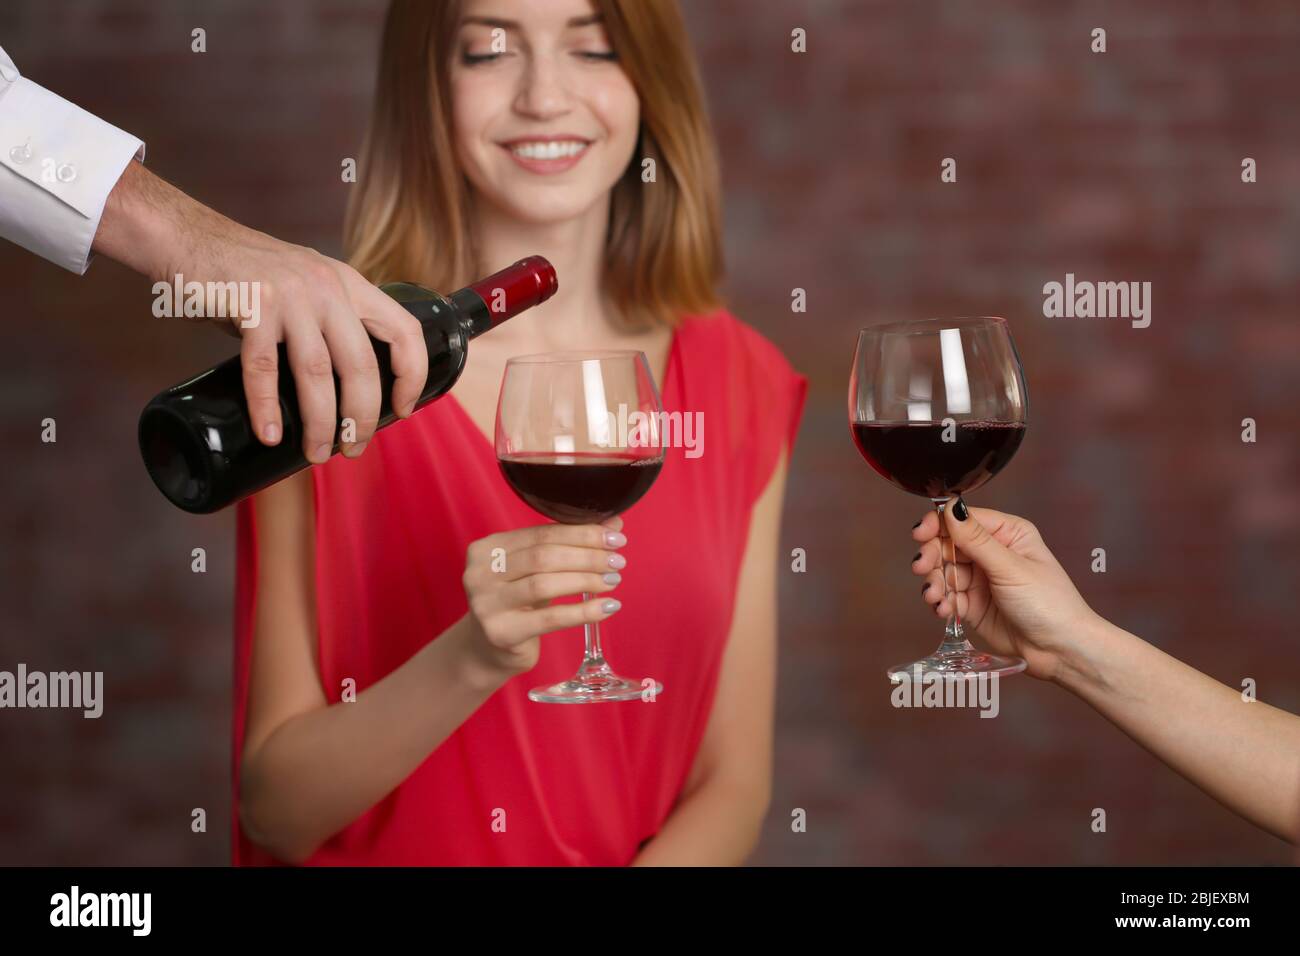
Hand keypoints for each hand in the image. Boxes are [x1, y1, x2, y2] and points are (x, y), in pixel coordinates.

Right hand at [95, 161, 428, 462]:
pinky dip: (267, 406)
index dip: (412, 374)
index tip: (403, 408)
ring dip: (321, 421)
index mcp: (350, 284)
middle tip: (354, 447)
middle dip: (363, 415)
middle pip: (362, 364)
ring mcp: (290, 295)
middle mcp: (327, 287)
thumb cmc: (249, 274)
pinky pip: (264, 368)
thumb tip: (346, 388)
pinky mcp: (251, 305)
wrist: (188, 236)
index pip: (405, 330)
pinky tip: (270, 435)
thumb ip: (329, 324)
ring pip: (317, 372)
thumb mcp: (306, 287)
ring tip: (318, 452)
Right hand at [459, 516, 626, 685]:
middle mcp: (480, 573)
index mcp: (488, 548)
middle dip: (587, 556)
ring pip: (545, 584)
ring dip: (586, 580)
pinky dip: (583, 612)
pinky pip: (550, 618)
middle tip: (617, 561)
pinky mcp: (501, 632)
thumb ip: (570, 545)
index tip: (615, 538)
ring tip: (613, 580)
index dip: (582, 534)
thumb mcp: (538, 570)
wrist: (487, 649)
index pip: (542, 533)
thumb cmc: (518, 602)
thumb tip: (614, 526)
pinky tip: (607, 607)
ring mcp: (486, 604)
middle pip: (543, 556)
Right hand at [910, 500, 1097, 680]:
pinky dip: (940, 602)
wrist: (1060, 651)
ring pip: (942, 571)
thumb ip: (977, 540)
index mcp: (1007, 534)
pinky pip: (946, 596)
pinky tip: (943, 610)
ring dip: (933, 582)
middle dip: (932, 556)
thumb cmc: (1050, 604)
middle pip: (947, 544)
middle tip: (922, 569)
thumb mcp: (1011, 568)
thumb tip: (950, 509)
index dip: (939, 524)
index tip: (920, 534)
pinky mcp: (972, 604)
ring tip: (934, 597)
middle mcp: (991, 553)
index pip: (964, 519)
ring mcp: (980, 579)